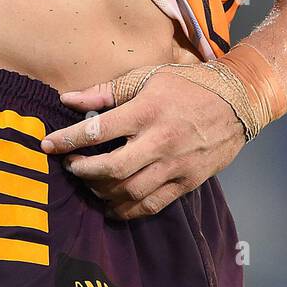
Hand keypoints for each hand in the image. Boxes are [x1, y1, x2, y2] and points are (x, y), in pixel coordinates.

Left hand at [42, 67, 248, 219]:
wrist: (237, 100)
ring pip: (129, 191)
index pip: (97, 130)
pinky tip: (112, 205)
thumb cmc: (187, 84)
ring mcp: (175, 164)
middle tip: (70, 166)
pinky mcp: (187, 181)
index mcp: (147, 110)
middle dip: (82, 171)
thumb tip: (68, 100)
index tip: (48, 144)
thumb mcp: (147, 77)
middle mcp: (160, 140)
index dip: (67, 140)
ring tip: (89, 183)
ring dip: (101, 191)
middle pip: (111, 168)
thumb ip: (106, 91)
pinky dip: (127, 210)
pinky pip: (152, 204)